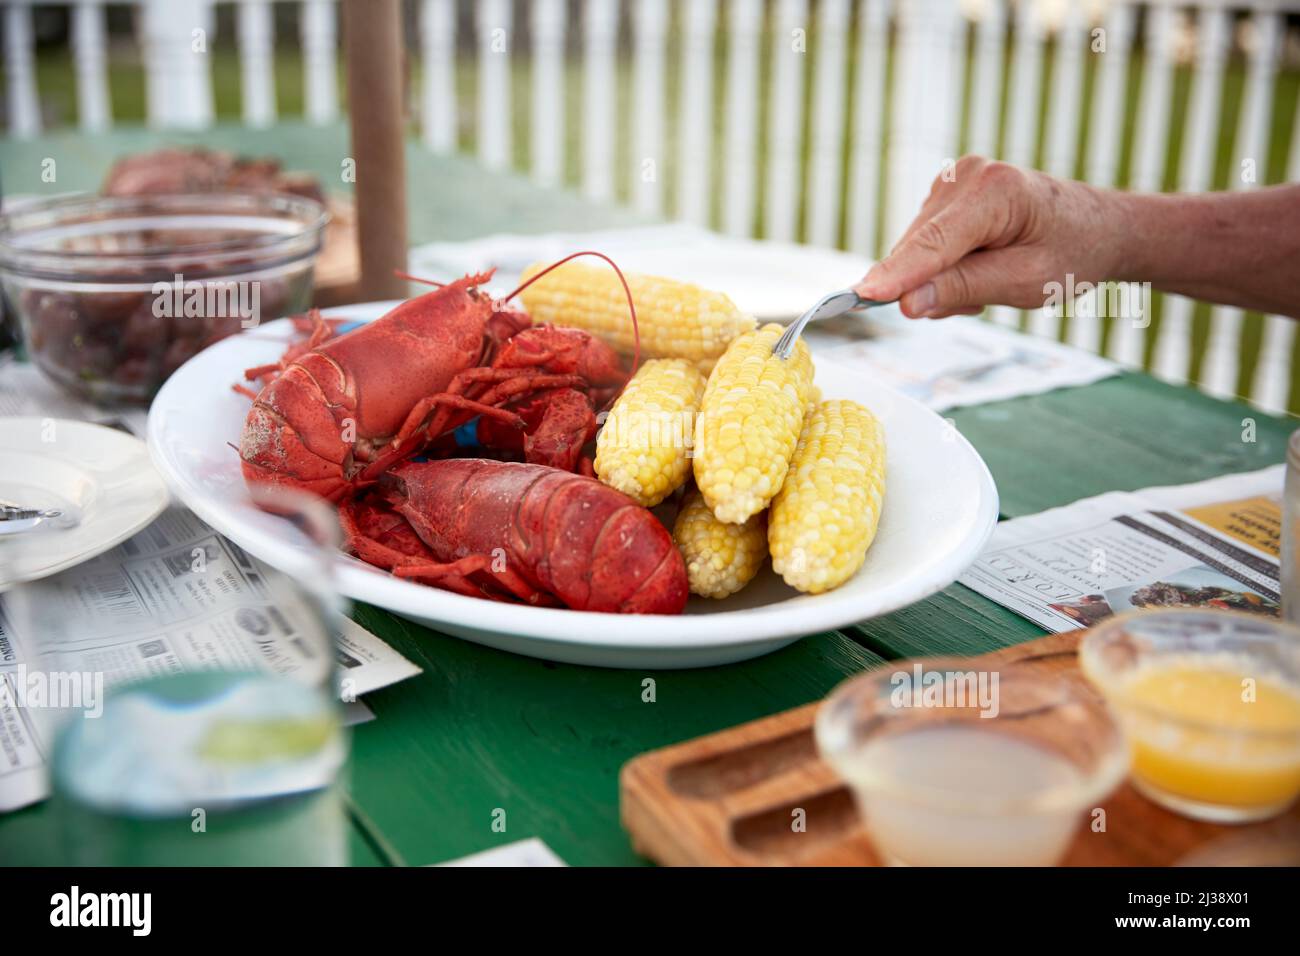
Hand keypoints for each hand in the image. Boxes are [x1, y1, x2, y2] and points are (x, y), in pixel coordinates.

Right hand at [854, 156, 1121, 317]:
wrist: (1096, 228)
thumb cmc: (1071, 254)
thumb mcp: (1025, 283)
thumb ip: (964, 289)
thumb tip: (906, 303)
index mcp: (995, 190)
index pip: (933, 243)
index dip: (898, 274)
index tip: (862, 296)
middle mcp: (966, 175)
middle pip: (918, 247)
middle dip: (932, 285)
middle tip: (979, 304)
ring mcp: (952, 181)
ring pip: (915, 248)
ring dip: (938, 278)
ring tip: (989, 280)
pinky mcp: (944, 194)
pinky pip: (922, 244)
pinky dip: (941, 266)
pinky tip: (978, 265)